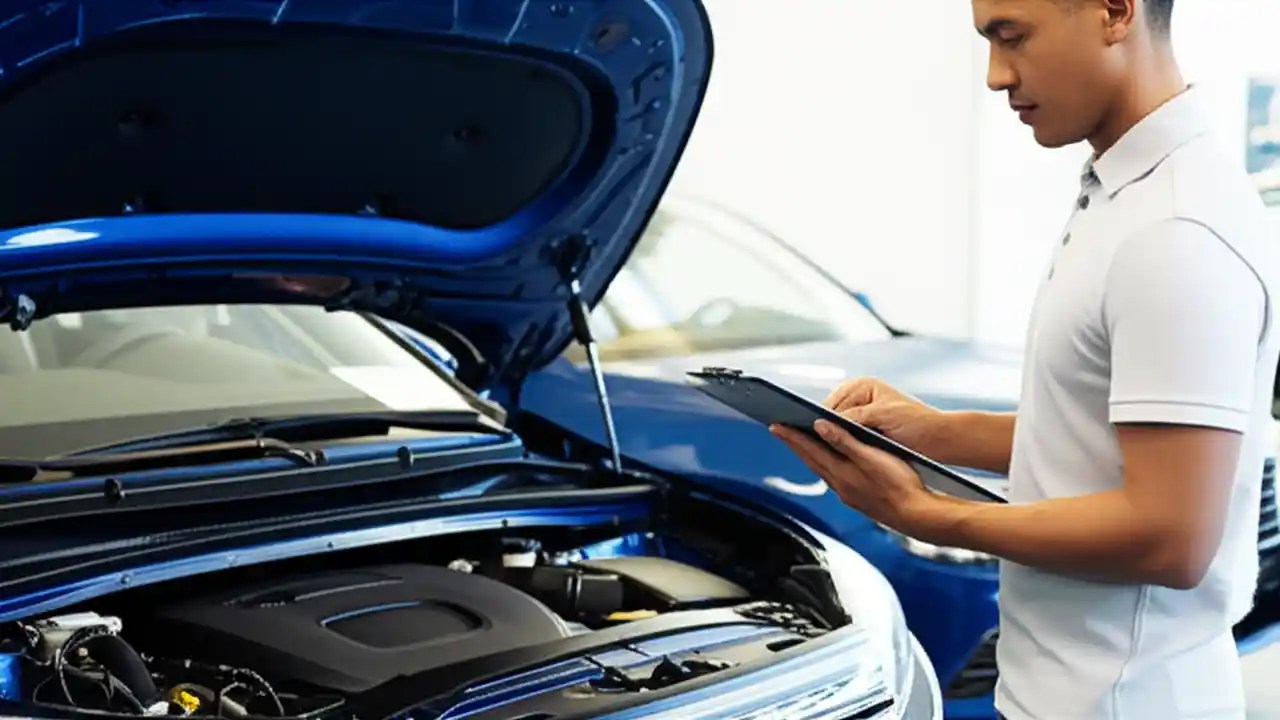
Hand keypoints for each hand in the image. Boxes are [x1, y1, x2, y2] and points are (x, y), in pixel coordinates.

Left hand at [770, 419, 940, 535]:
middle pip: (810, 460)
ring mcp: (848, 494)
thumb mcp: (872, 457)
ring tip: (801, 444)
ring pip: (821, 470)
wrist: (917, 515)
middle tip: (780, 431)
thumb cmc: (899, 485)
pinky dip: (826, 466)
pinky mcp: (858, 499)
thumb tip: (819, 427)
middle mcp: (839, 485)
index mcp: (840, 473)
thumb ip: (844, 441)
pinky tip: (831, 464)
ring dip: (809, 455)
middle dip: (795, 444)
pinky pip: (834, 478)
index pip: (808, 450)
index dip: (791, 436)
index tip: (776, 425)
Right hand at [823, 377, 943, 453]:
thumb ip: (855, 417)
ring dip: (834, 438)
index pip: (831, 404)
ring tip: (824, 452)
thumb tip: (828, 423)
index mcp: (862, 386)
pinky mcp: (867, 429)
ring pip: (837, 427)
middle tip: (814, 445)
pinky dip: (843, 444)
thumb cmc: (917, 423)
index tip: (810, 433)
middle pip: (830, 415)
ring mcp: (862, 413)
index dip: (821, 419)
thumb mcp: (883, 416)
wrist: (940, 439)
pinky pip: (847, 436)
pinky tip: (840, 455)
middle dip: (825, 429)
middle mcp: (859, 396)